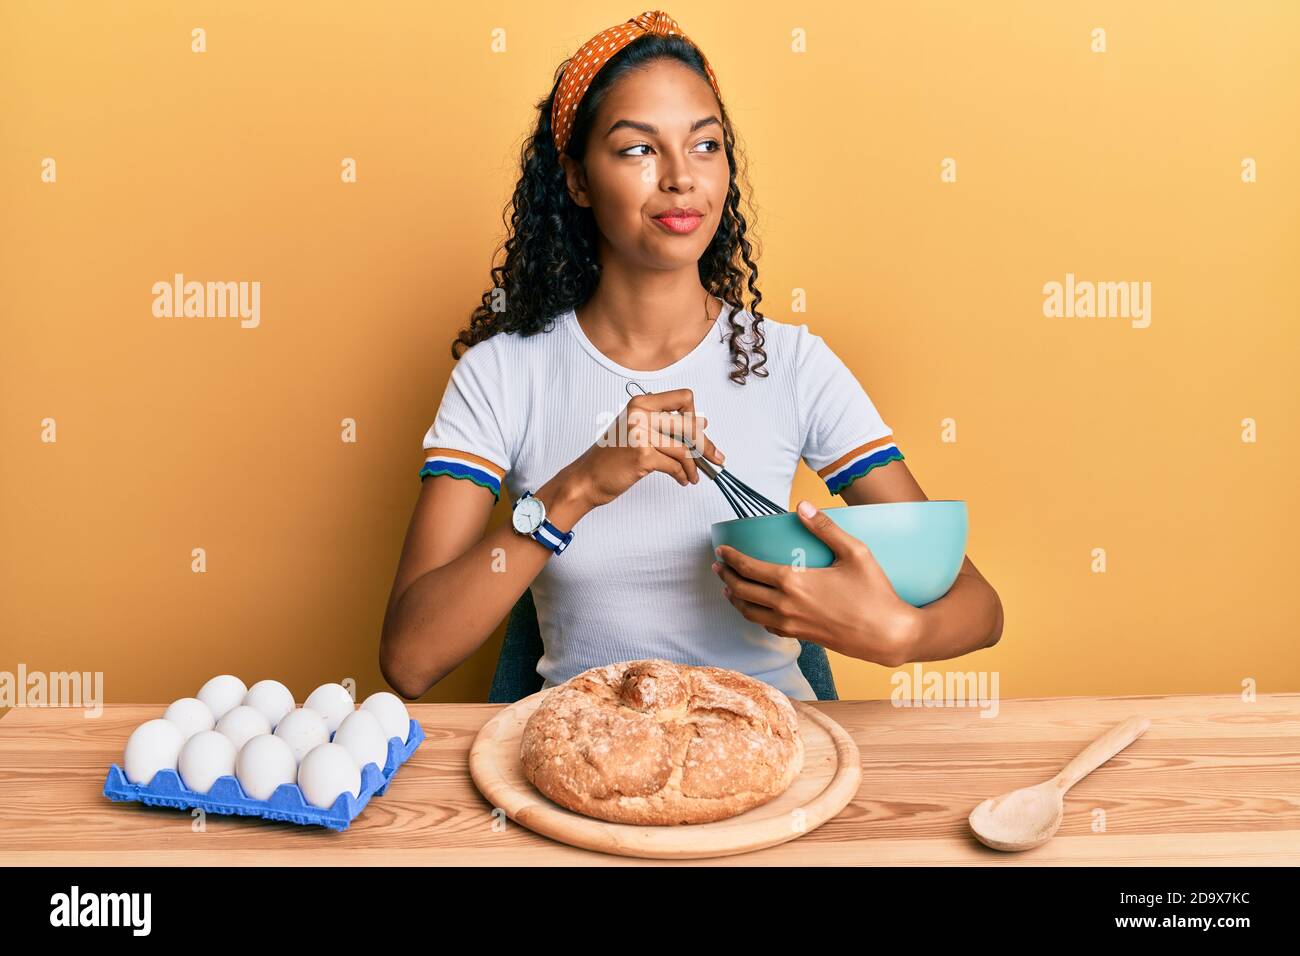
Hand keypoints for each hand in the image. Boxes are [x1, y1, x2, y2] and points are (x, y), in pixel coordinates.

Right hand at [567, 388, 724, 508]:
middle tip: (715, 457)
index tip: (700, 431)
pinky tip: (683, 480)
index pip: (683, 398)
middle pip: (689, 424)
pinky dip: (683, 475)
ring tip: (694, 476)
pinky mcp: (642, 456)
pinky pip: (675, 465)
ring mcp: (641, 434)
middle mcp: (640, 414)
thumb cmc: (611, 456)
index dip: (695, 415)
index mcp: (640, 403)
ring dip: (694, 466)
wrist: (587, 478)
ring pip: (684, 448)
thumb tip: (702, 424)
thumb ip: (663, 424)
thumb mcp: (636, 430)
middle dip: (706, 445)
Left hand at [712, 499, 921, 666]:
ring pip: (750, 613)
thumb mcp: (855, 552)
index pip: (750, 568)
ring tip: (728, 587)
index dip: (732, 558)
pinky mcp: (801, 637)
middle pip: (742, 591)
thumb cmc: (875, 593)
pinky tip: (756, 609)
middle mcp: (786, 606)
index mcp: (794, 582)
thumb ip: (826, 528)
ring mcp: (791, 625)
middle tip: (719, 566)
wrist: (888, 635)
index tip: (722, 549)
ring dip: (735, 598)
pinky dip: (754, 615)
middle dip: (726, 577)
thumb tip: (802, 506)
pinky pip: (767, 626)